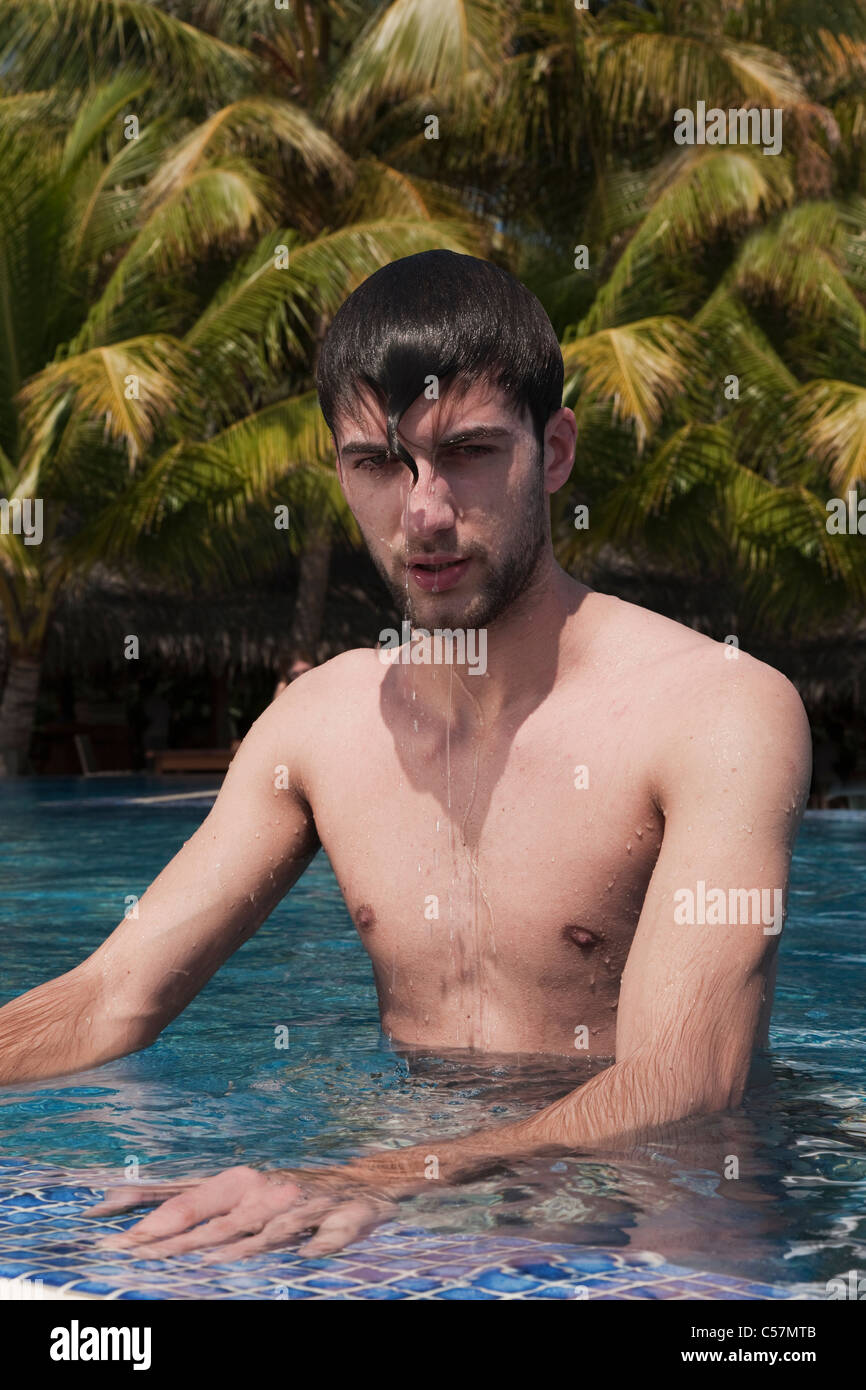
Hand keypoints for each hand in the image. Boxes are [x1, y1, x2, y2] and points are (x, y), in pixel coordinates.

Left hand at [89, 1163, 401, 1259]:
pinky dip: (322, 1246)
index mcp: (242, 1182)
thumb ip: (196, 1203)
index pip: (189, 1205)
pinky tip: (309, 1255)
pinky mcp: (345, 1221)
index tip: (118, 1243)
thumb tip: (127, 1206)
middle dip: (175, 1245)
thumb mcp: (243, 1190)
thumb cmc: (290, 1192)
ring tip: (205, 1264)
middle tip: (136, 1260)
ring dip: (239, 1249)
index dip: (153, 1224)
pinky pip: (331, 1238)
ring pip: (269, 1233)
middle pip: (218, 1225)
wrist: (366, 1183)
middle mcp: (269, 1193)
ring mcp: (305, 1209)